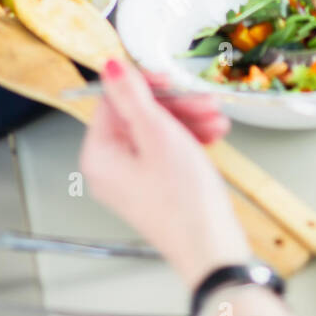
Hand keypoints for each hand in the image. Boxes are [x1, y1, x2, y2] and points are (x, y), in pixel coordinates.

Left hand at [81, 60, 250, 289]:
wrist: (212, 249)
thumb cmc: (184, 200)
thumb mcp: (158, 133)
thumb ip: (132, 95)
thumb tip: (109, 66)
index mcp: (98, 156)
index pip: (112, 102)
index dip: (145, 86)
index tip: (171, 80)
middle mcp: (108, 170)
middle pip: (137, 117)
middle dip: (176, 106)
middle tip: (204, 101)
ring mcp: (131, 181)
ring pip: (156, 133)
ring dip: (188, 121)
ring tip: (217, 121)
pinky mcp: (153, 189)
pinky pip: (165, 153)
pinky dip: (188, 141)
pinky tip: (213, 136)